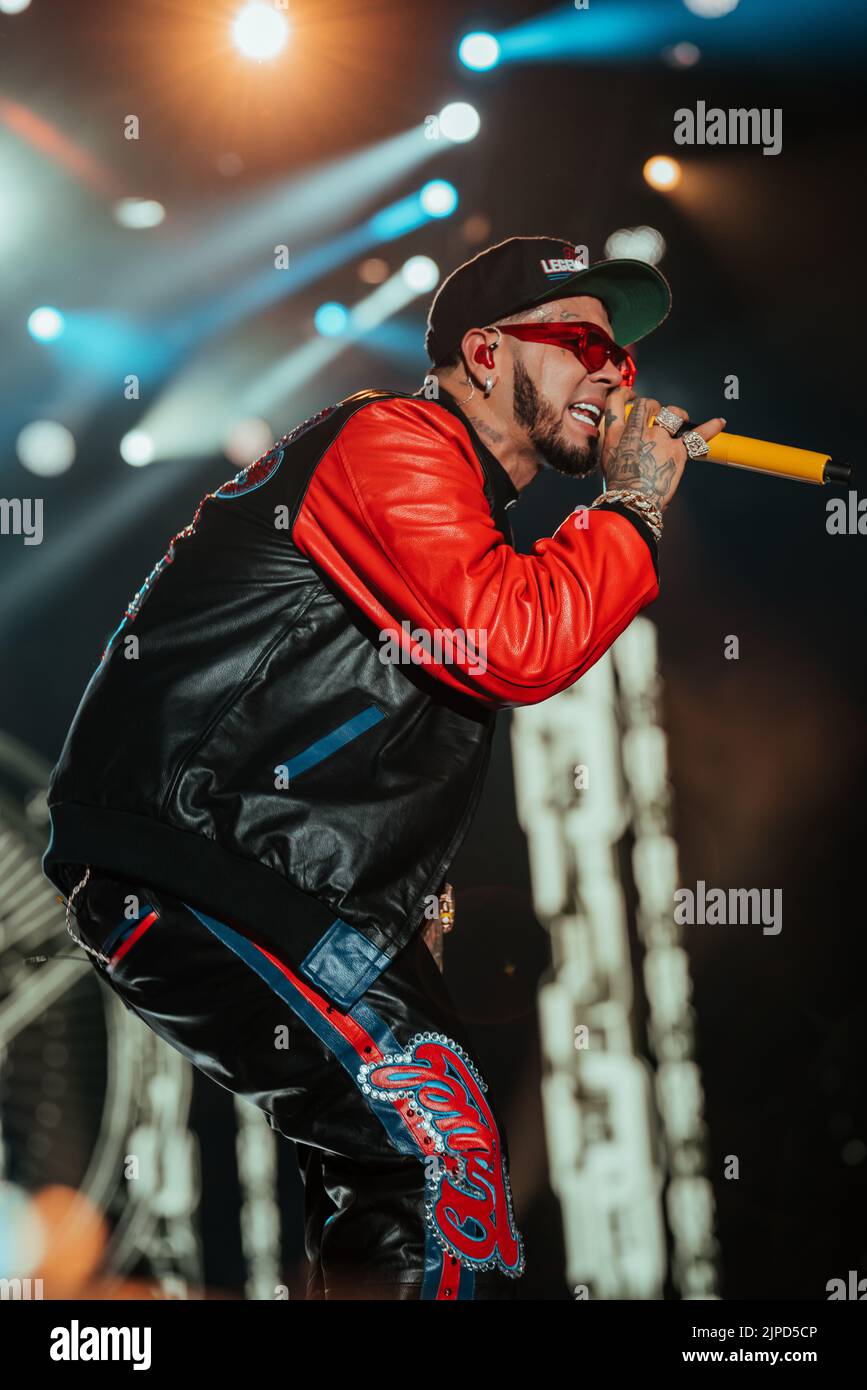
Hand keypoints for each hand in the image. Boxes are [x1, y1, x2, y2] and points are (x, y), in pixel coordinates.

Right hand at [601, 388, 725, 512]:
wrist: (632, 502)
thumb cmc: (618, 488)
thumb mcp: (607, 463)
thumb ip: (616, 446)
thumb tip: (624, 443)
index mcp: (616, 434)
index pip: (616, 401)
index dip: (624, 394)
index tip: (630, 396)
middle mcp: (637, 431)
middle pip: (646, 403)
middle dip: (652, 406)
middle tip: (656, 414)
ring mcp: (659, 440)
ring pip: (671, 413)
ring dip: (676, 414)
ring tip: (680, 419)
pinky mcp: (677, 452)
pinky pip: (696, 436)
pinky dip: (710, 428)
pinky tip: (720, 422)